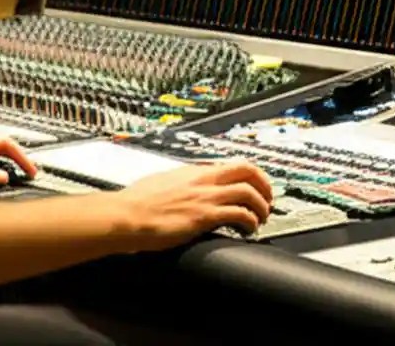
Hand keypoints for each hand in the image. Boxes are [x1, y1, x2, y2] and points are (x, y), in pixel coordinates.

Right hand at [115, 160, 273, 250]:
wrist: (126, 215)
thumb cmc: (136, 203)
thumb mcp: (162, 183)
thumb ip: (179, 183)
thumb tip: (182, 187)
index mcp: (194, 171)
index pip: (232, 164)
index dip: (251, 174)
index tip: (257, 185)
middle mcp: (203, 180)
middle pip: (248, 171)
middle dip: (264, 185)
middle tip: (268, 199)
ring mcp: (205, 197)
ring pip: (249, 192)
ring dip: (261, 206)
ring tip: (261, 218)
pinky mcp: (204, 216)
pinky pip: (239, 214)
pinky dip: (250, 221)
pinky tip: (248, 229)